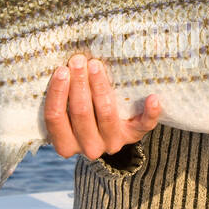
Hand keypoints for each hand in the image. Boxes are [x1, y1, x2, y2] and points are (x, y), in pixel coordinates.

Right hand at [43, 54, 161, 158]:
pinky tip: (152, 98)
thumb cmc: (79, 114)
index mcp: (65, 144)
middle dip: (79, 84)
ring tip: (97, 65)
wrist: (107, 134)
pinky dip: (150, 112)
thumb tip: (58, 65)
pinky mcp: (135, 135)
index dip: (58, 93)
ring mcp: (113, 142)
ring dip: (101, 87)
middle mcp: (89, 148)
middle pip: (81, 114)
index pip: (56, 118)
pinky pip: (144, 125)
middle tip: (78, 60)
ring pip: (106, 114)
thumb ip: (60, 96)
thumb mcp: (64, 113)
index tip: (61, 70)